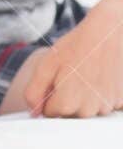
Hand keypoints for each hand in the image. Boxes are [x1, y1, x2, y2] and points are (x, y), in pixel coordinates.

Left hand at [25, 0, 122, 117]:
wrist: (108, 33)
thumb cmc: (75, 47)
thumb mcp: (46, 65)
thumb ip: (34, 92)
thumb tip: (34, 112)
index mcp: (67, 103)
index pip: (50, 113)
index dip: (49, 96)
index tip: (55, 80)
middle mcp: (89, 110)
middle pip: (69, 114)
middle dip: (65, 98)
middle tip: (70, 75)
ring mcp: (106, 106)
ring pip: (87, 110)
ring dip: (83, 97)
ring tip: (85, 74)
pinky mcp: (120, 101)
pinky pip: (103, 104)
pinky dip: (99, 94)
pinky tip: (99, 77)